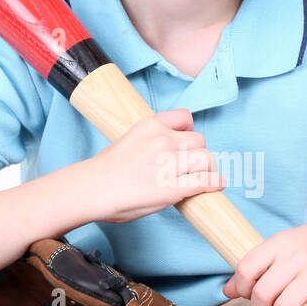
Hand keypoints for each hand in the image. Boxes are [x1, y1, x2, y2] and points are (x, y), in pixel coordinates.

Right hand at [85, 109, 225, 223]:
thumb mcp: (128, 140)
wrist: (91, 189)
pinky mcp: (173, 187)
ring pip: (206, 158)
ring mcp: (169, 163)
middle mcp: (163, 140)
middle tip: (191, 166)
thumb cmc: (104, 171)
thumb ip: (150, 141)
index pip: (185, 117)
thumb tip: (166, 152)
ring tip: (201, 176)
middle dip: (198, 152)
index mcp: (150, 125)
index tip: (187, 141)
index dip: (190, 130)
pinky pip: (205, 180)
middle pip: (199, 139)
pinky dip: (214, 183)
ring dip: (206, 168)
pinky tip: (215, 185)